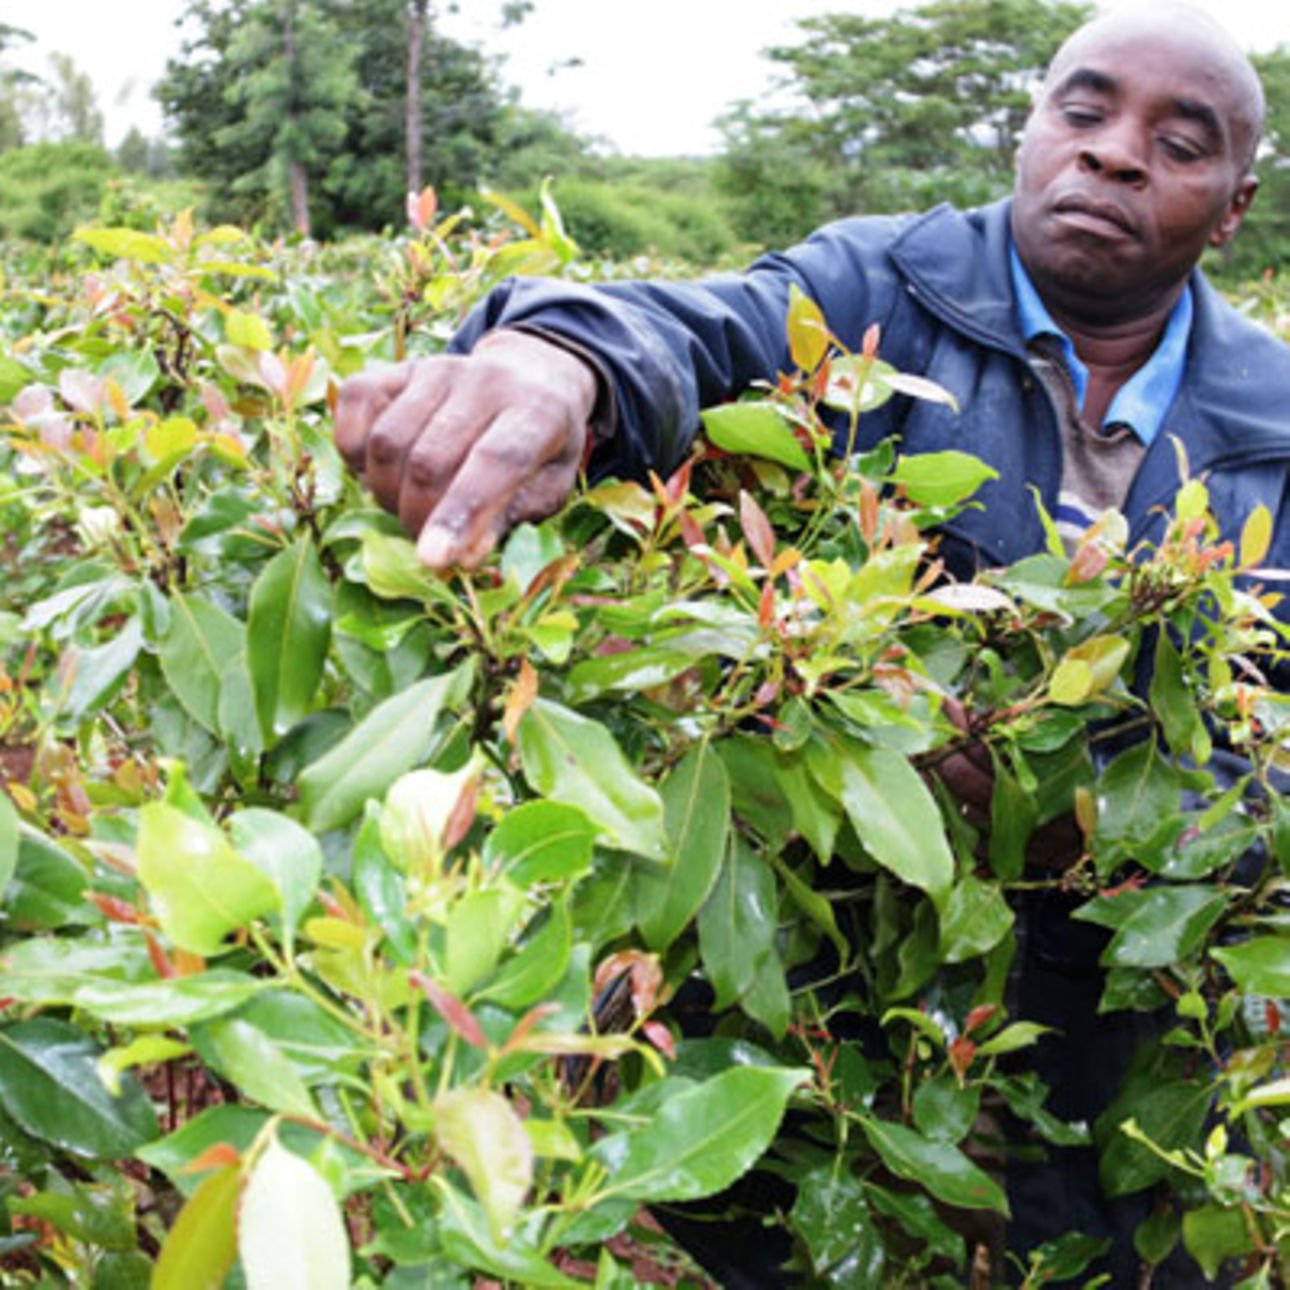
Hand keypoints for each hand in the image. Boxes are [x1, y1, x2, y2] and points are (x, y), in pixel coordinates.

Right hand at [334, 330, 598, 568]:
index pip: (495, 462)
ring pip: (387, 441)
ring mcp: (439, 368)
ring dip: (386, 492)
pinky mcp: (400, 365)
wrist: (530, 378)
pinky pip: (357, 405)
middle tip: (427, 539)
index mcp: (538, 412)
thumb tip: (464, 558)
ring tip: (409, 505)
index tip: (433, 560)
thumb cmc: (541, 450)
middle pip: (429, 460)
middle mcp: (487, 381)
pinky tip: (382, 468)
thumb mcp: (545, 490)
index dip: (460, 514)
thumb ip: (508, 521)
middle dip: (417, 517)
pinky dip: (355, 450)